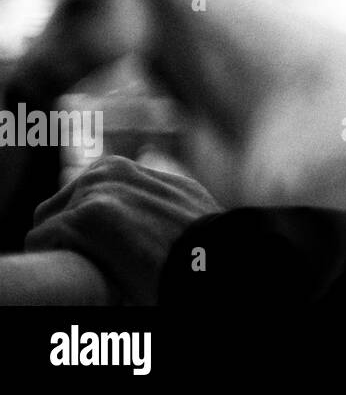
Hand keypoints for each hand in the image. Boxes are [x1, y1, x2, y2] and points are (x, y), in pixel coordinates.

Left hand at [25, 155, 221, 304]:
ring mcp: (92, 192)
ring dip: (59, 248)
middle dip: (66, 235)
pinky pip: (40, 241)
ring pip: (45, 224)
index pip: (76, 196)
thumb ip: (150, 189)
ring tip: (85, 269)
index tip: (97, 251)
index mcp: (120, 167)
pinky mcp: (82, 218)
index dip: (83, 230)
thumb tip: (147, 197)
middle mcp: (104, 172)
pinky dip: (54, 262)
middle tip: (89, 263)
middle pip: (56, 208)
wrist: (209, 254)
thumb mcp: (179, 196)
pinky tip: (81, 272)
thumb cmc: (201, 235)